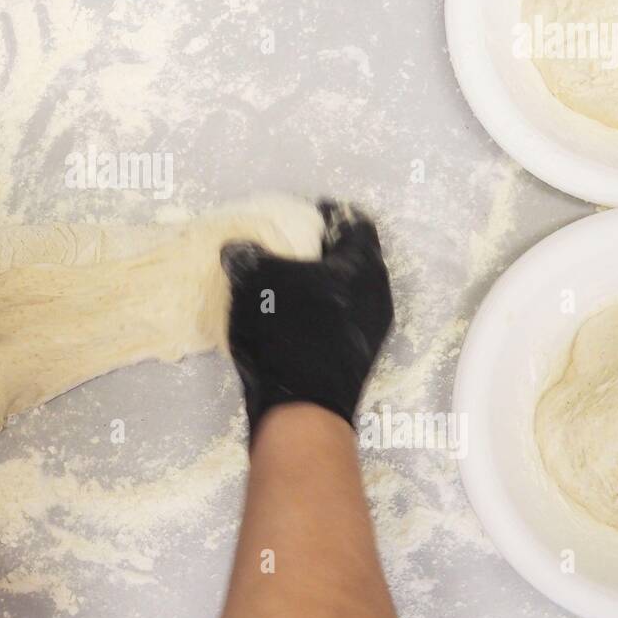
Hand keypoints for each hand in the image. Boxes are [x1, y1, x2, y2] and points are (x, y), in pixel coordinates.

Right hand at [220, 202, 391, 438]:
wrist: (301, 405)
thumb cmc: (285, 330)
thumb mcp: (255, 280)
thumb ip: (248, 254)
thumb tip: (240, 247)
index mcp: (362, 264)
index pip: (354, 222)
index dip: (328, 213)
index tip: (304, 213)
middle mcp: (378, 293)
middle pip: (354, 257)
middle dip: (325, 248)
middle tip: (292, 245)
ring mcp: (373, 328)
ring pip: (350, 290)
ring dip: (323, 282)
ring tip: (287, 282)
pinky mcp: (359, 355)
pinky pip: (342, 316)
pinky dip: (322, 309)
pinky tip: (292, 316)